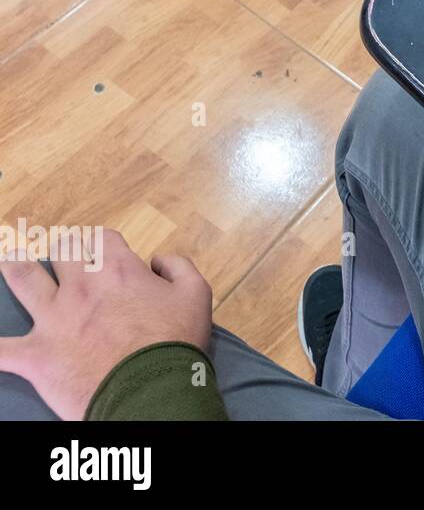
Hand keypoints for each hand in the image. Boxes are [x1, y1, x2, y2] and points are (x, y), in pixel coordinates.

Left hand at [0, 229, 212, 419]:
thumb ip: (179, 266)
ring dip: (15, 267)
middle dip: (64, 250)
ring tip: (10, 262)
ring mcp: (52, 319)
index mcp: (118, 270)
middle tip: (64, 257)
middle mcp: (80, 286)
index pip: (103, 238)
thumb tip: (159, 259)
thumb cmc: (175, 342)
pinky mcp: (34, 354)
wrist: (150, 392)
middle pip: (62, 252)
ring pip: (22, 279)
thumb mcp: (197, 295)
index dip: (105, 244)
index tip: (108, 254)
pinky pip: (0, 349)